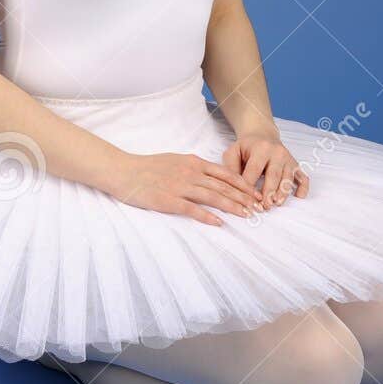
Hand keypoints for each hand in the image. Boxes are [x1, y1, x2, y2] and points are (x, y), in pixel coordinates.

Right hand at [108, 151, 265, 226]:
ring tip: (246, 215)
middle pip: (223, 186)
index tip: (255, 193)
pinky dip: (207, 216)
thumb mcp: (175, 160)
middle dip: (244, 197)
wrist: (124, 171)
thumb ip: (193, 167)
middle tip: (258, 207)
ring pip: (213, 197)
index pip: (225, 174)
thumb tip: (210, 174)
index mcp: (193, 162)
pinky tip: (219, 223)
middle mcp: (190, 173)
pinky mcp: (168, 200)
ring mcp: (180, 186)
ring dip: (232, 207)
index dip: (242, 184)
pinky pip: (192, 209)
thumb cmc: (148, 167)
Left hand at [222, 129, 308, 209]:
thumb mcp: (233, 151)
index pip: (254, 170)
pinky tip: (299, 197)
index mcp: (260, 148)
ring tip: (277, 203)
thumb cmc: (246, 147)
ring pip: (288, 178)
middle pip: (274, 175)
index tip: (245, 200)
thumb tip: (231, 186)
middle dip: (269, 192)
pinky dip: (303, 188)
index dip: (249, 186)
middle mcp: (277, 152)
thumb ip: (230, 167)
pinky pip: (303, 177)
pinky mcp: (296, 165)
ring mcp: (288, 159)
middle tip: (264, 207)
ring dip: (283, 192)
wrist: (262, 135)